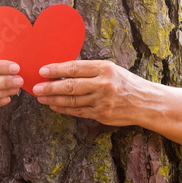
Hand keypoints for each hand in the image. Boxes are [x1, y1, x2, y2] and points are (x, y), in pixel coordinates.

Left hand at [33, 60, 149, 125]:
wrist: (145, 102)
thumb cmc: (126, 83)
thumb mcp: (111, 69)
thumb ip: (90, 70)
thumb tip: (64, 69)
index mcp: (104, 68)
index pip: (75, 68)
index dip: (57, 69)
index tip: (42, 71)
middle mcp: (103, 84)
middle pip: (71, 86)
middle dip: (50, 87)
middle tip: (36, 87)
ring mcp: (102, 101)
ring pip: (72, 100)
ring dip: (54, 99)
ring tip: (41, 97)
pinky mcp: (101, 114)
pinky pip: (78, 112)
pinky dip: (64, 109)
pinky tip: (54, 106)